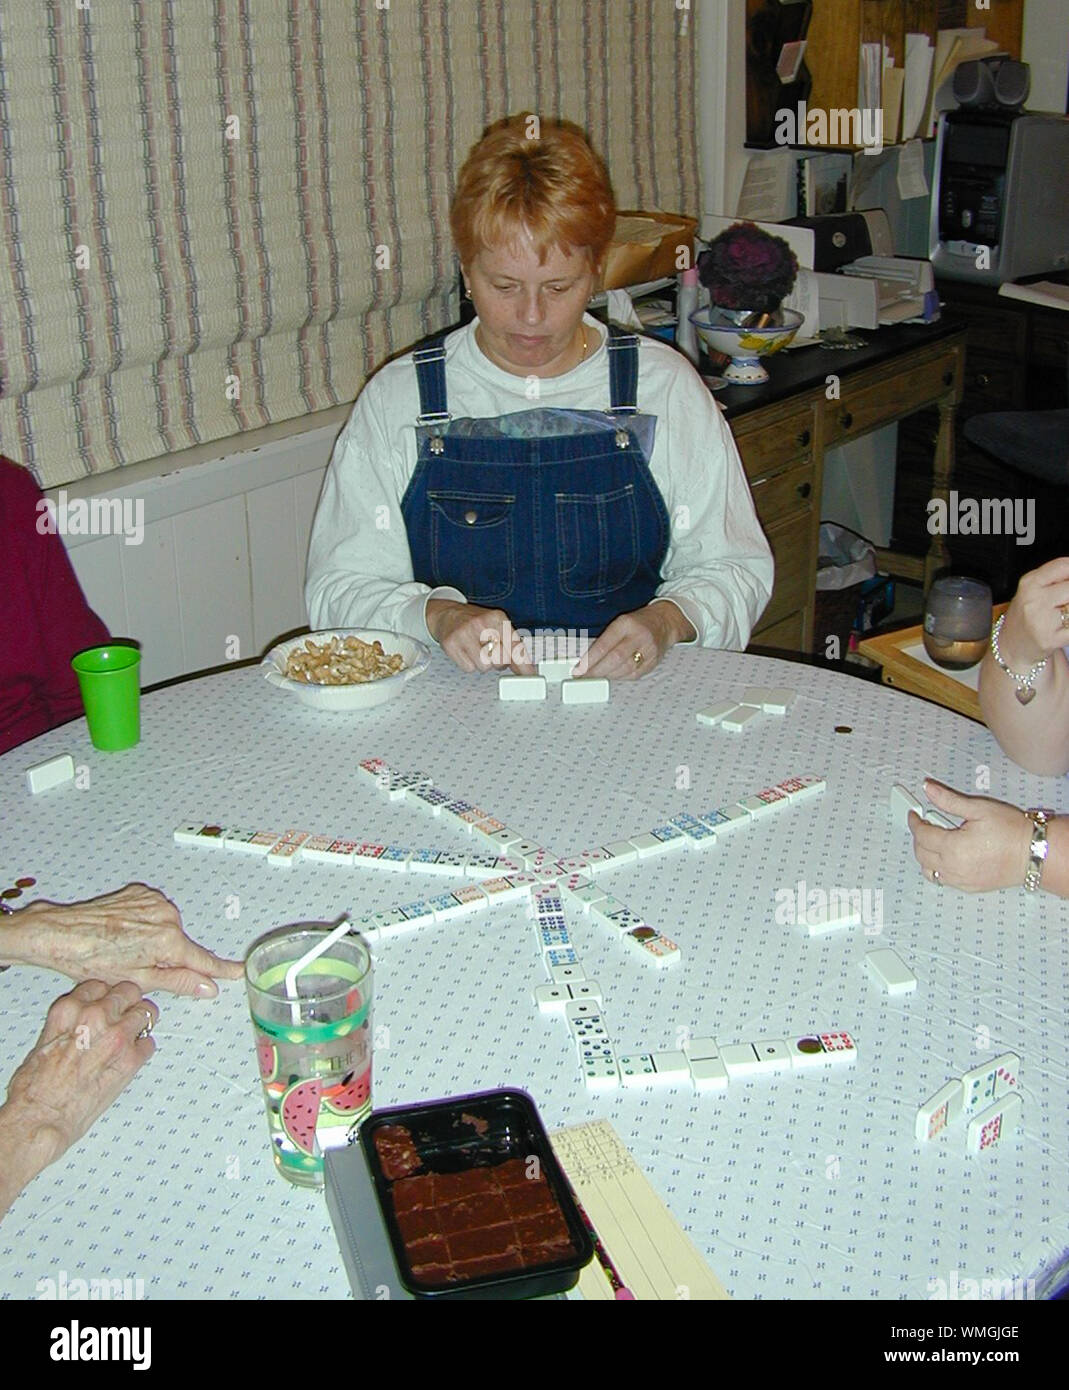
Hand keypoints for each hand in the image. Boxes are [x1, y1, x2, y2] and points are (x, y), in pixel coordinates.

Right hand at [3, 980, 156, 1174]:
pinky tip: (132, 1056)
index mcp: (68, 1010)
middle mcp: (94, 1018)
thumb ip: (68, 1025)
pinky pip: (150, 1043)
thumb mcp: (44, 1042)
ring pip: (145, 1011)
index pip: (99, 985)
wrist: (40, 1119)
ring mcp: (116, 1037)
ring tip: (135, 1033)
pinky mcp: (130, 1060)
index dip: (105, 994)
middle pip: (128, 991)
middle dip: (128, 1002)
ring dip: (141, 1022)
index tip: (107, 1001)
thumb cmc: (34, 1090)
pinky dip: (144, 1049)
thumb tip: (80, 1022)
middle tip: (126, 1014)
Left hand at [8, 884, 243, 996]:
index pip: (202, 960)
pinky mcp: (140, 893)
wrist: (59, 933)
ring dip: (155, 940)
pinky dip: (145, 924)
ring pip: (167, 929)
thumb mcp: (137, 979)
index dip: (220, 969)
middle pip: (181, 944)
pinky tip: (124, 932)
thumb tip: (208, 988)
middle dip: (168, 958)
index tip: (239, 970)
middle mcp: (166, 915)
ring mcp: (153, 901)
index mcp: (167, 940)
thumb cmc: (90, 958)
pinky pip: (154, 912)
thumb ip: (179, 982)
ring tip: (124, 949)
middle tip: (138, 967)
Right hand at [425, 599, 533, 673]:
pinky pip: (469, 668)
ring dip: (484, 663)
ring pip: (485, 666)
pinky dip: (470, 664)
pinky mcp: (451, 644)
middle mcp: (481, 624)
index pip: (515, 645)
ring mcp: (464, 634)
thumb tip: (527, 670)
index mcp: (497, 617)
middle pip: (501, 660)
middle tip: (493, 653)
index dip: (524, 663)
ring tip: (478, 651)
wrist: (448, 614)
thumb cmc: (476, 623)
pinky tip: (467, 652)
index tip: (530, 675)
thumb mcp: (498, 627)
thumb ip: (514, 647)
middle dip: (499, 662)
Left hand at [582, 602, 695, 680]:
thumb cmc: (638, 622)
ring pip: (624, 669)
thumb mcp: (620, 623)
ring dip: (607, 675)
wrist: (665, 622)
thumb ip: (605, 639)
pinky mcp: (653, 662)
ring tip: (596, 677)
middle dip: (597, 671)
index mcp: (626, 624)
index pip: (604, 645)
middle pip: (615, 659)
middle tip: (584, 677)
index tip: (579, 668)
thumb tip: (587, 659)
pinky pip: (634, 675)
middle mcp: (639, 636)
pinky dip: (620, 677)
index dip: (590, 660)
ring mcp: (648, 650)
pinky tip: (612, 676)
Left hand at [908, 779, 1030, 891]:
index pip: (921, 835)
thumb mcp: (978, 809)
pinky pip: (943, 880)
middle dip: (919, 837)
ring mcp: (961, 881)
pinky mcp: (969, 888)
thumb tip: (928, 789)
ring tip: (935, 841)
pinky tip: (946, 857)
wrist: (1034, 853)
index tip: (914, 814)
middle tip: (926, 824)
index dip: (914, 822)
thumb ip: (949, 800)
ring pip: (929, 871)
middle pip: (921, 854)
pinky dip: (938, 869)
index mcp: (953, 848)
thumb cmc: (1011, 830)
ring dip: (925, 855)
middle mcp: (954, 868)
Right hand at [996, 557, 1068, 669]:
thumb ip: (1056, 577)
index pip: (1063, 566)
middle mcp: (1033, 600)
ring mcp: (1041, 620)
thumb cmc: (1026, 616)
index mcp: (1030, 583)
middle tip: (1066, 602)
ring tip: (1064, 613)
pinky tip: (1064, 627)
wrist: (1011, 647)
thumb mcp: (1033, 589)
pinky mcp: (1050, 639)